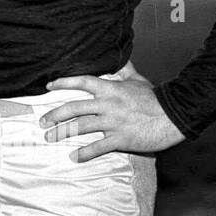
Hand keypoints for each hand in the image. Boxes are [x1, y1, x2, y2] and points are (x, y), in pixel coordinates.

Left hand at [40, 70, 184, 161]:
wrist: (174, 116)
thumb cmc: (156, 98)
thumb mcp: (139, 80)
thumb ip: (125, 70)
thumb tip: (121, 58)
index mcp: (110, 89)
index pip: (81, 82)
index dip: (63, 83)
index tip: (49, 86)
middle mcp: (108, 105)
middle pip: (74, 108)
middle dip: (55, 114)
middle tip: (42, 121)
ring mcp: (113, 123)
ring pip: (81, 127)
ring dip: (62, 133)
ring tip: (50, 138)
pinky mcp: (121, 139)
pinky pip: (98, 147)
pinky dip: (84, 153)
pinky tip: (74, 157)